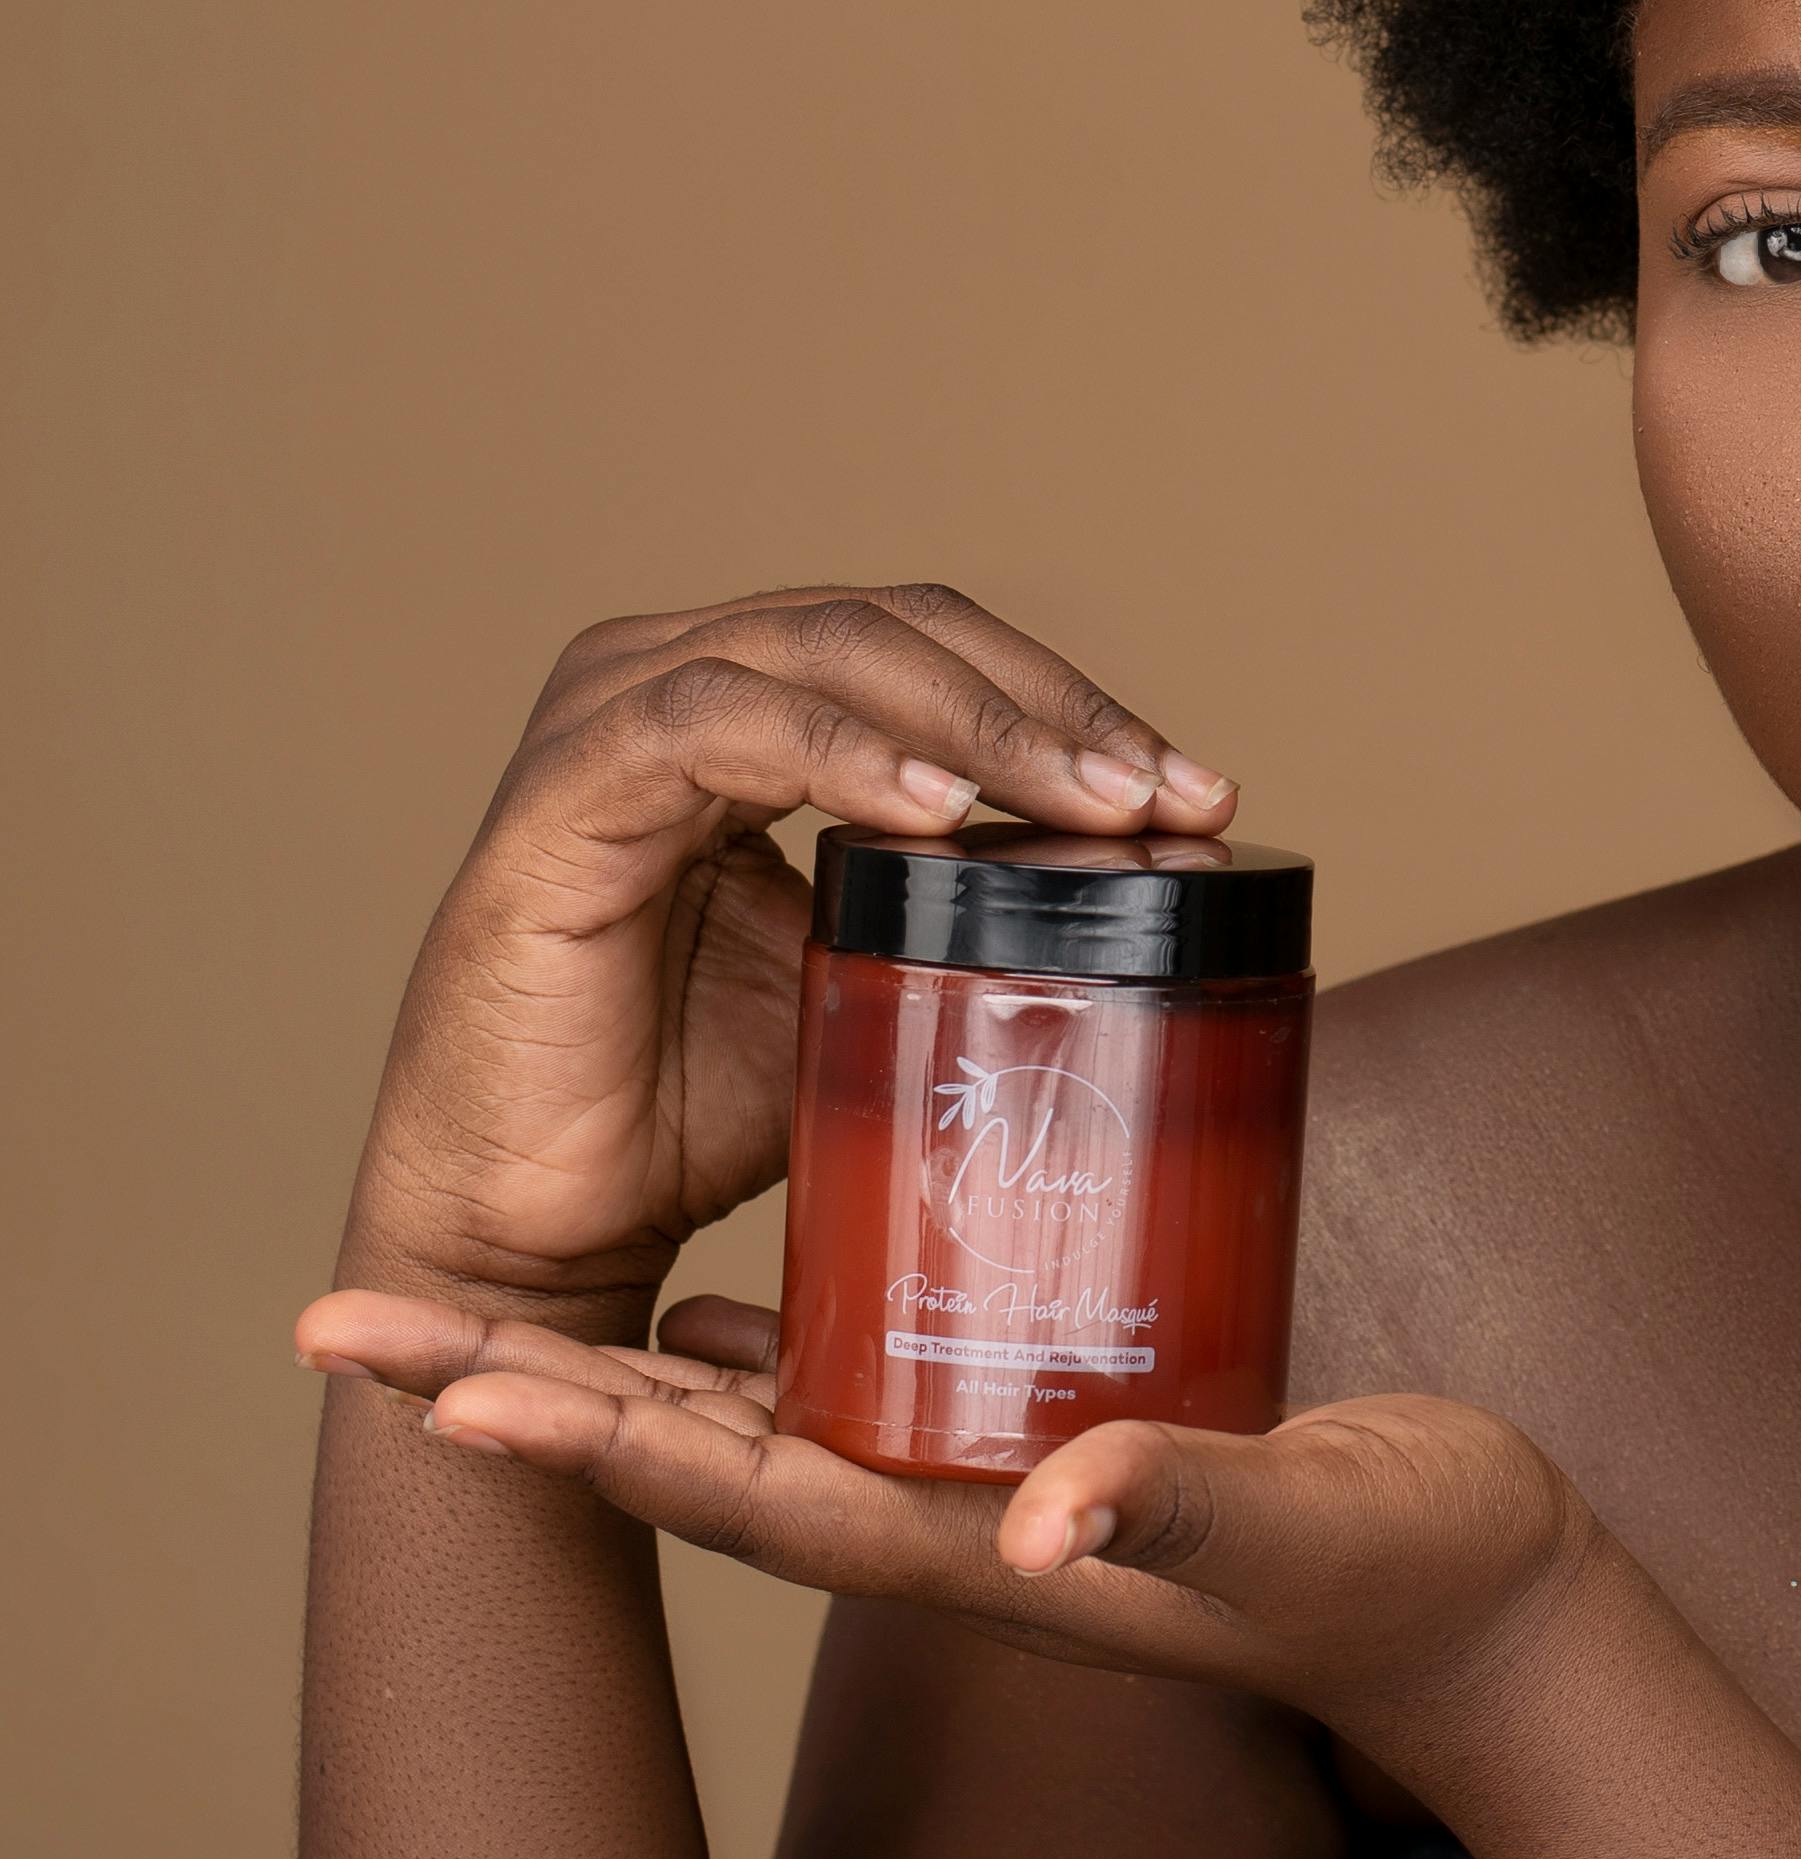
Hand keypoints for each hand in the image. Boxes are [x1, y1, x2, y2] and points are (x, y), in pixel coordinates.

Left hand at [292, 1291, 1601, 1766]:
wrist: (1490, 1621)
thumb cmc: (1410, 1575)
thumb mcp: (1304, 1529)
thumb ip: (1186, 1506)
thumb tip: (1054, 1512)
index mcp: (977, 1546)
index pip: (730, 1484)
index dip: (574, 1433)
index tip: (425, 1379)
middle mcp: (953, 1525)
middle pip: (688, 1448)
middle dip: (518, 1390)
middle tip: (340, 1324)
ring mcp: (993, 1494)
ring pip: (756, 1421)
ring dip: (608, 1375)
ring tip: (475, 1315)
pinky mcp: (1053, 1446)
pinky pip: (867, 1389)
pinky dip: (772, 1343)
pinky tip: (726, 1293)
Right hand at [342, 587, 1236, 1323]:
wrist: (539, 1229)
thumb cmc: (693, 1111)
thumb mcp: (874, 984)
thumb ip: (973, 912)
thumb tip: (1160, 900)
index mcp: (747, 706)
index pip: (930, 650)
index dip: (1070, 701)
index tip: (1203, 792)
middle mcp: (669, 683)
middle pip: (894, 629)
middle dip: (1052, 706)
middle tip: (1178, 793)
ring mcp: (604, 724)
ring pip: (821, 652)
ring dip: (978, 723)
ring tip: (1094, 803)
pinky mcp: (556, 796)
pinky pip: (714, 727)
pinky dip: (841, 754)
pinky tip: (939, 814)